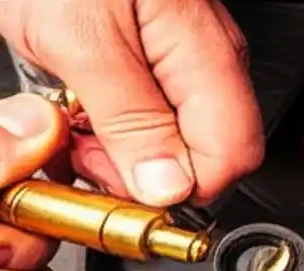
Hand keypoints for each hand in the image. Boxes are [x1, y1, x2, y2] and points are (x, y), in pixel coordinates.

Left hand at [0, 0, 263, 205]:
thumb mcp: (80, 39)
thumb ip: (131, 118)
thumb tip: (168, 188)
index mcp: (203, 53)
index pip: (228, 161)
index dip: (176, 192)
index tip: (121, 197)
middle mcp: (203, 56)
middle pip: (202, 154)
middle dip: (142, 175)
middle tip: (85, 153)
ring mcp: (179, 52)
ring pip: (170, 137)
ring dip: (120, 151)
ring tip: (74, 125)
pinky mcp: (147, 50)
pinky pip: (146, 110)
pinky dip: (109, 123)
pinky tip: (77, 107)